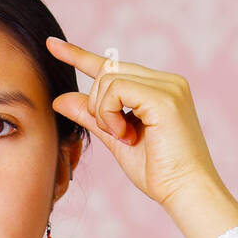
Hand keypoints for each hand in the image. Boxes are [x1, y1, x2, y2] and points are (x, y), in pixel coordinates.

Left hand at [46, 37, 224, 207]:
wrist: (186, 192)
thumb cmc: (159, 172)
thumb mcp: (116, 139)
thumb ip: (92, 117)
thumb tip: (60, 99)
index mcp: (159, 89)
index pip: (114, 66)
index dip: (80, 56)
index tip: (51, 45)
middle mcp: (166, 81)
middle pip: (108, 71)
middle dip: (97, 105)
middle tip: (115, 135)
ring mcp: (168, 86)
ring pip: (108, 80)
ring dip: (104, 113)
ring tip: (124, 137)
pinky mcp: (163, 97)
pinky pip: (116, 89)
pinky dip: (110, 114)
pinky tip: (125, 135)